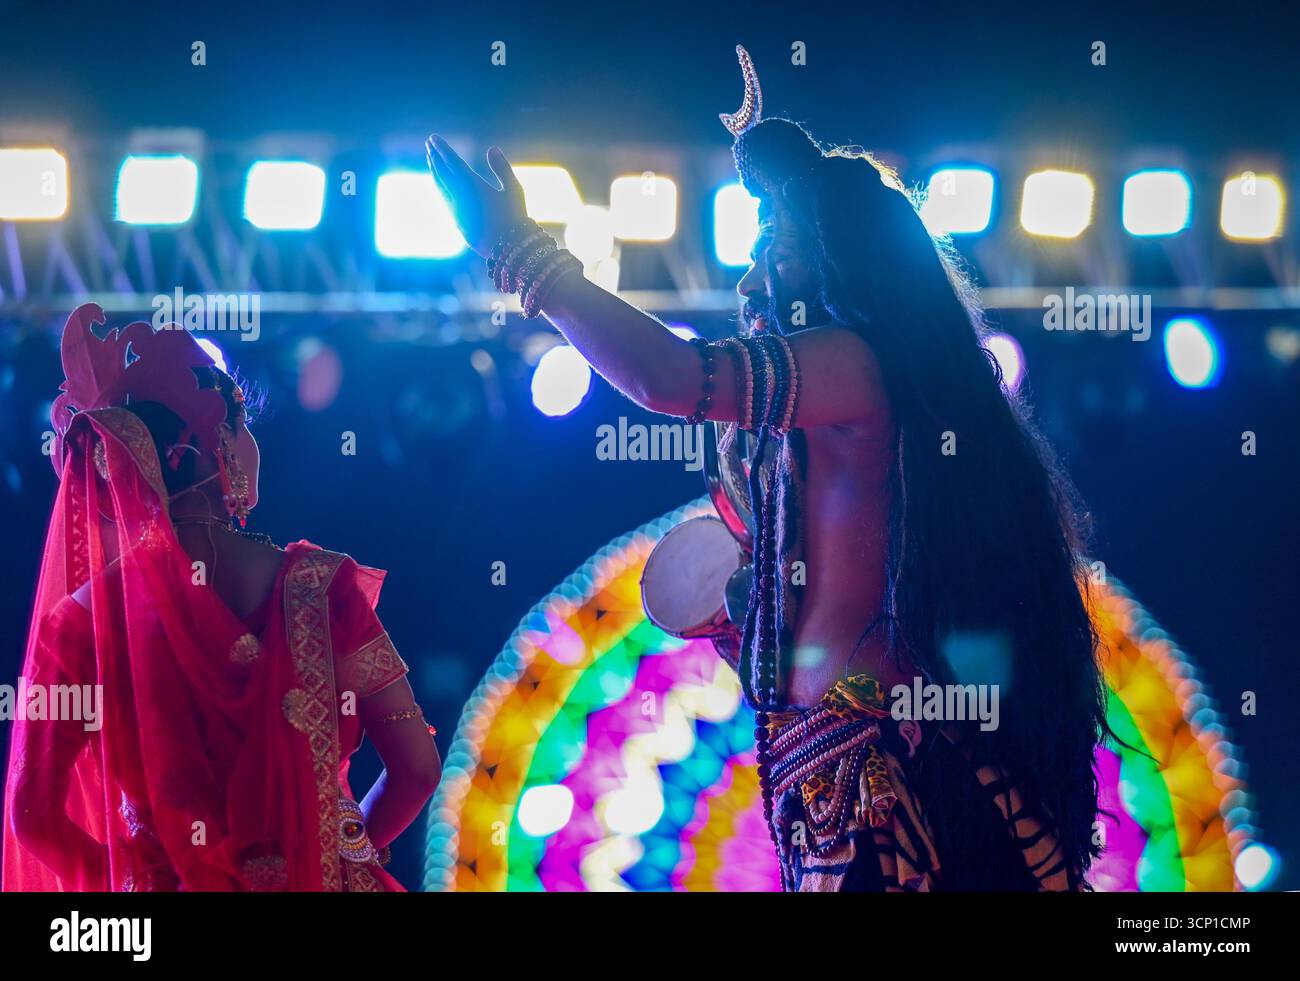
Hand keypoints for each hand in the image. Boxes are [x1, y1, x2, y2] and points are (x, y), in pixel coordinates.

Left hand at [425, 134, 528, 258]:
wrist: (508, 248)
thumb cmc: (515, 216)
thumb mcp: (513, 189)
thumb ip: (502, 168)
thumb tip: (492, 148)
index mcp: (473, 186)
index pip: (452, 163)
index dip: (442, 149)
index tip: (433, 138)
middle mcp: (460, 197)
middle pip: (442, 173)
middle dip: (435, 157)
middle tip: (429, 144)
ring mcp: (456, 210)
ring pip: (441, 187)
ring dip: (435, 171)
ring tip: (431, 159)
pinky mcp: (457, 220)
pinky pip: (444, 198)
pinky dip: (440, 186)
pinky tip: (441, 183)